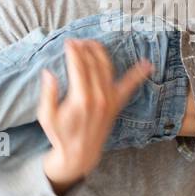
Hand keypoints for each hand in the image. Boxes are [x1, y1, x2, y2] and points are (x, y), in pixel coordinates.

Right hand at [37, 40, 151, 193]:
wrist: (80, 154)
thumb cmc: (61, 135)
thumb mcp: (46, 117)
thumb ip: (48, 94)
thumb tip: (49, 73)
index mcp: (80, 99)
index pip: (78, 67)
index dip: (74, 51)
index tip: (68, 42)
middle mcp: (98, 97)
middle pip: (93, 64)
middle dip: (85, 49)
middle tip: (77, 41)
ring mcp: (110, 100)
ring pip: (107, 68)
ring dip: (101, 53)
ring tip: (92, 43)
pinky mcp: (116, 104)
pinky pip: (129, 86)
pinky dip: (138, 75)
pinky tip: (147, 64)